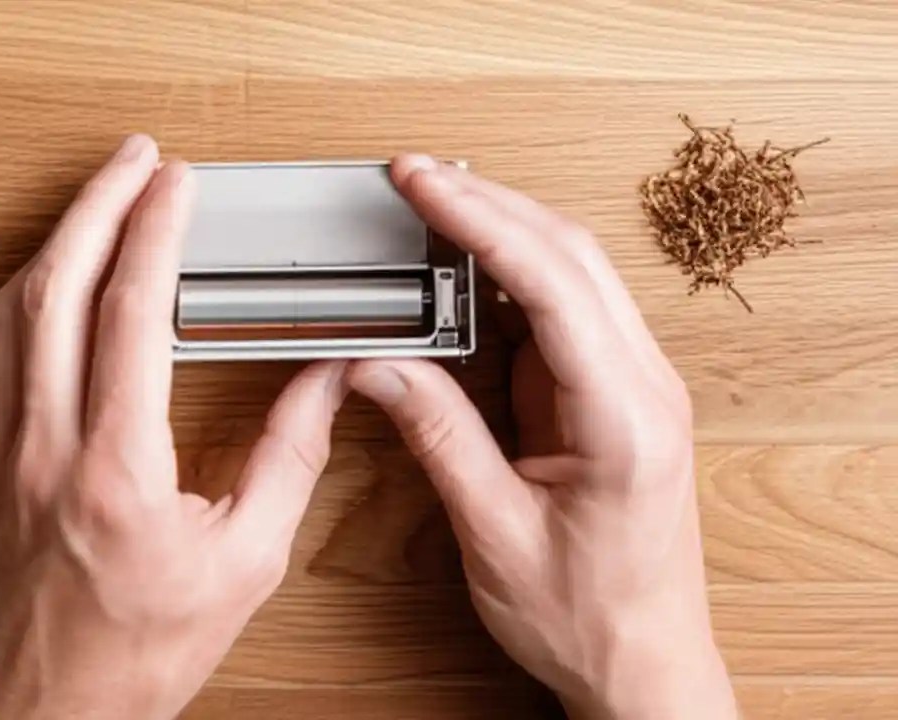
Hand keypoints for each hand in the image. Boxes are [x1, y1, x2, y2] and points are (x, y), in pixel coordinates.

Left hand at [0, 136, 346, 719]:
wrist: (29, 717)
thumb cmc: (127, 662)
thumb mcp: (241, 569)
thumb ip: (287, 464)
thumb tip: (322, 390)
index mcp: (116, 471)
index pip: (131, 315)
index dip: (154, 233)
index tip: (175, 188)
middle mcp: (45, 447)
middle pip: (54, 289)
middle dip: (95, 205)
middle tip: (131, 163)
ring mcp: (2, 451)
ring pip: (10, 314)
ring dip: (53, 242)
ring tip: (93, 201)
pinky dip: (24, 296)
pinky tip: (46, 282)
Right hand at [348, 157, 738, 718]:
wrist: (644, 662)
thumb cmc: (588, 617)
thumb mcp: (494, 532)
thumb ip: (438, 435)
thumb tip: (379, 363)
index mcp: (624, 420)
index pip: (551, 284)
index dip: (480, 222)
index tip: (424, 185)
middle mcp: (644, 388)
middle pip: (569, 257)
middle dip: (488, 205)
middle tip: (415, 178)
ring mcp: (635, 386)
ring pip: (571, 273)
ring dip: (502, 232)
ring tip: (431, 208)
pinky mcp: (613, 394)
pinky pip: (563, 312)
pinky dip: (510, 277)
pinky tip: (465, 267)